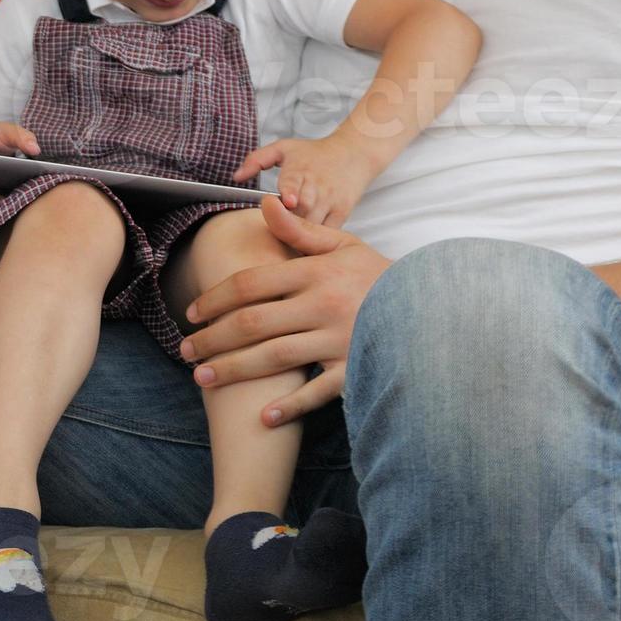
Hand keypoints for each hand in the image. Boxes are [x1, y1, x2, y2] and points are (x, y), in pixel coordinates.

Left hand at [178, 199, 389, 425]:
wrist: (435, 306)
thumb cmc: (380, 276)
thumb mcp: (344, 246)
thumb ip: (300, 232)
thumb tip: (266, 204)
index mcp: (315, 273)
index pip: (250, 284)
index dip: (216, 299)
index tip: (193, 313)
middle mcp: (322, 305)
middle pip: (252, 323)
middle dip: (212, 338)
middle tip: (185, 349)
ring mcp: (339, 340)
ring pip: (273, 357)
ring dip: (233, 369)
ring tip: (202, 378)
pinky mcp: (357, 369)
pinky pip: (318, 391)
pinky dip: (290, 406)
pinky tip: (262, 416)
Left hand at [230, 134, 376, 229]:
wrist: (353, 154)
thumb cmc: (313, 153)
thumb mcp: (284, 148)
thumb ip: (257, 159)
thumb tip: (236, 177)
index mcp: (300, 169)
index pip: (293, 183)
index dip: (289, 193)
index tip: (286, 201)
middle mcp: (317, 186)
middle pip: (303, 210)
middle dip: (288, 222)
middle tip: (274, 230)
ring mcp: (331, 201)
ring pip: (315, 224)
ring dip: (299, 234)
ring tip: (284, 241)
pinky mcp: (342, 212)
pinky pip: (328, 232)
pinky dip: (315, 240)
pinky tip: (302, 243)